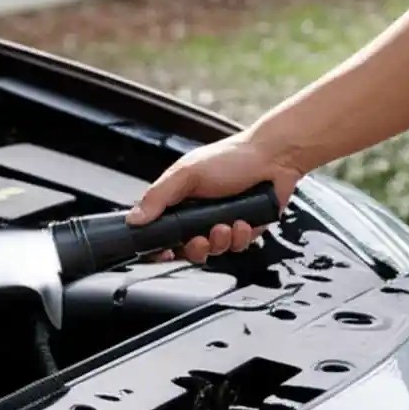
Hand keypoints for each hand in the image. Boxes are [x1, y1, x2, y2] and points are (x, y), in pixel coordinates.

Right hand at [127, 130, 303, 263]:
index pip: (158, 231)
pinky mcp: (242, 232)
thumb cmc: (231, 157)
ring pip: (211, 251)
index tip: (163, 252)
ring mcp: (219, 224)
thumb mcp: (186, 173)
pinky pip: (236, 248)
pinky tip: (243, 221)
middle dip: (194, 248)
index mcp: (177, 201)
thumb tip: (134, 218)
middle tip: (199, 238)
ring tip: (226, 225)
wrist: (274, 158)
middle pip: (184, 249)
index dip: (158, 247)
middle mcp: (196, 214)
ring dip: (219, 242)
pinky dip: (240, 238)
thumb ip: (158, 196)